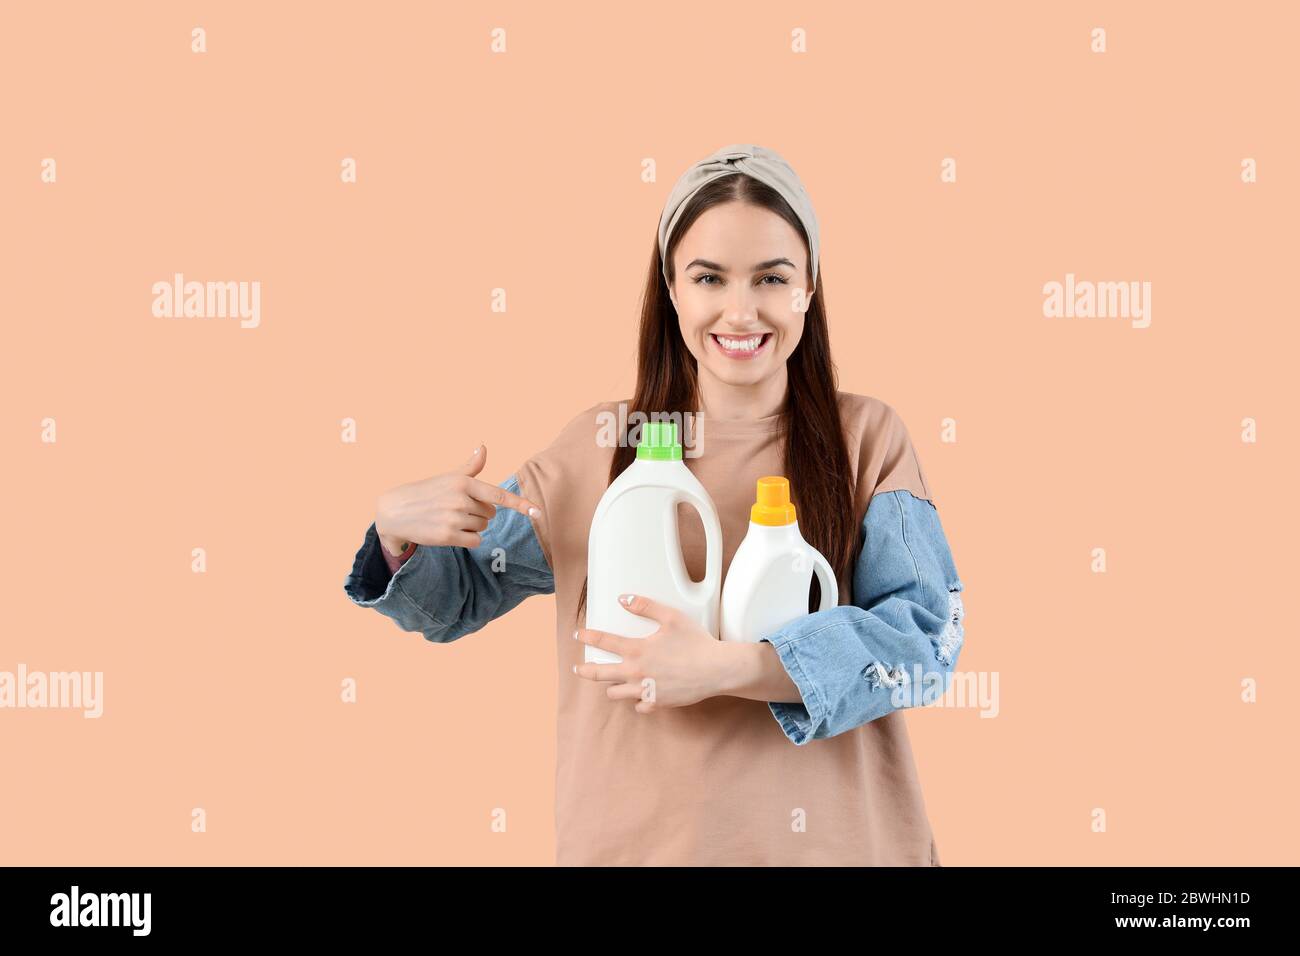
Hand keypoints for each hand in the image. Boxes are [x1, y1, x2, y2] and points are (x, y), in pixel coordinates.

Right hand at [374, 443, 540, 553]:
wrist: (395, 510)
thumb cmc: (426, 492)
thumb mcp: (448, 477)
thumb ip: (470, 466)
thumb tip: (483, 447)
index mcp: (464, 482)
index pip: (498, 495)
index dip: (520, 505)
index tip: (537, 512)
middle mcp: (461, 499)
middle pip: (491, 514)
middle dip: (478, 514)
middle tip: (456, 510)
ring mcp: (454, 518)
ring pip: (482, 528)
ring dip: (471, 527)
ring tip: (449, 519)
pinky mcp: (447, 536)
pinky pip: (474, 541)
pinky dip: (467, 539)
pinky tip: (450, 532)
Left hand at [573, 593, 728, 712]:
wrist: (716, 670)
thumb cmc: (696, 642)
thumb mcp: (671, 617)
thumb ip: (646, 606)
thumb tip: (623, 599)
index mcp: (637, 650)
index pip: (604, 642)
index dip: (588, 637)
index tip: (579, 634)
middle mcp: (637, 673)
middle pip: (600, 674)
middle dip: (585, 671)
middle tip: (578, 669)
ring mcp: (646, 690)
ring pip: (616, 694)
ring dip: (612, 687)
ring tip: (612, 682)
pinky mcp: (658, 703)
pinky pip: (639, 706)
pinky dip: (637, 701)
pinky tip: (639, 695)